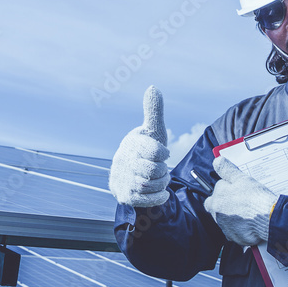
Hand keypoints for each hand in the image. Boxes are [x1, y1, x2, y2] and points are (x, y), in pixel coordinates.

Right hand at [108, 86, 170, 206]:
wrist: (129, 177)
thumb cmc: (146, 151)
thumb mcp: (152, 131)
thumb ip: (153, 111)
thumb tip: (153, 87)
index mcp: (132, 143)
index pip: (157, 151)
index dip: (163, 154)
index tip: (161, 153)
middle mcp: (124, 160)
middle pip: (155, 170)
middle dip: (163, 172)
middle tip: (160, 169)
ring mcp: (123, 179)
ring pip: (153, 185)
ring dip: (161, 184)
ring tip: (157, 180)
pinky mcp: (125, 196)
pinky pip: (149, 199)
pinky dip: (159, 196)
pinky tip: (157, 191)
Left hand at [204, 156, 276, 246]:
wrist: (269, 218)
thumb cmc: (255, 198)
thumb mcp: (240, 178)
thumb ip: (226, 169)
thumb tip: (217, 161)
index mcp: (215, 202)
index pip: (211, 197)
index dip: (222, 193)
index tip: (232, 191)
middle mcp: (218, 217)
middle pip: (218, 210)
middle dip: (226, 206)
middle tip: (240, 201)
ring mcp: (227, 229)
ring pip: (227, 221)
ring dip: (234, 217)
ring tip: (248, 211)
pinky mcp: (236, 238)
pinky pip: (236, 232)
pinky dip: (241, 228)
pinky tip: (251, 221)